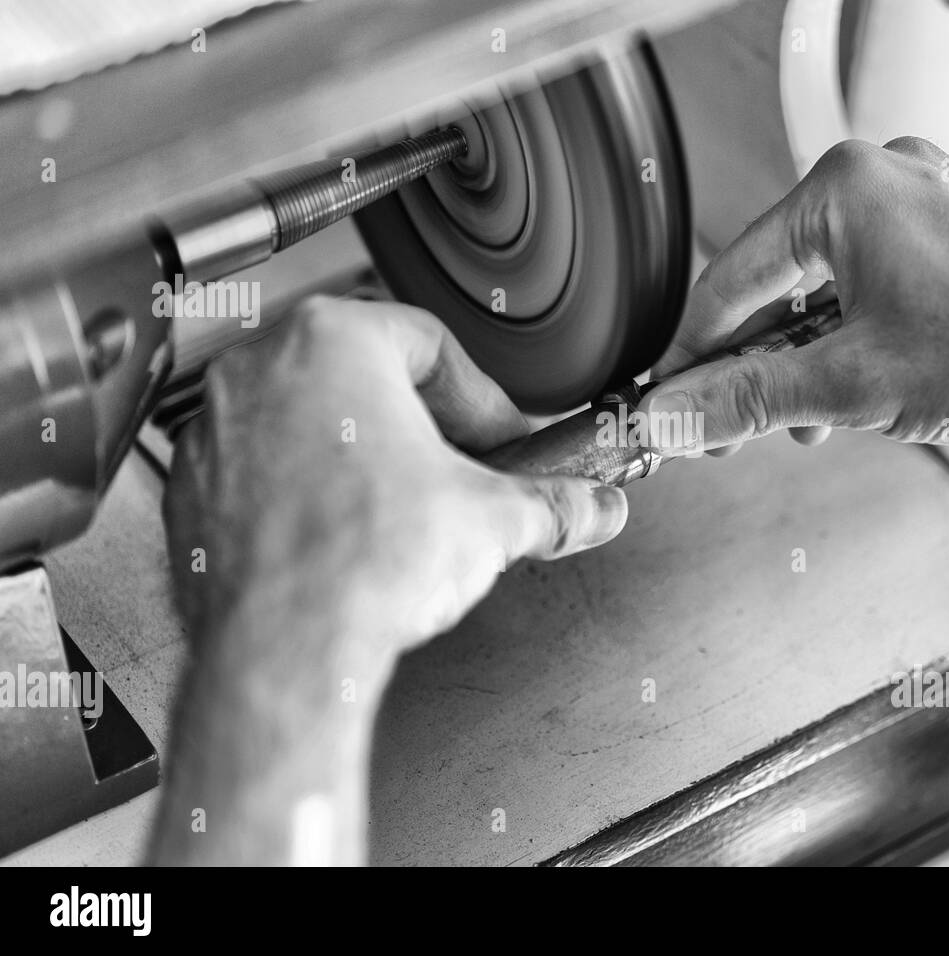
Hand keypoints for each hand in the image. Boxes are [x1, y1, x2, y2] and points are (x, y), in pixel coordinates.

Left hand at [163, 296, 627, 672]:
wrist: (281, 654)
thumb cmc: (366, 568)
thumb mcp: (494, 521)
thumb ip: (555, 504)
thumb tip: (593, 508)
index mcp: (334, 340)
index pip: (433, 348)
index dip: (483, 402)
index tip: (504, 439)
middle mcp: (261, 369)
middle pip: (366, 377)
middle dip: (424, 428)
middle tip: (461, 473)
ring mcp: (214, 429)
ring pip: (310, 421)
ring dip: (363, 458)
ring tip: (406, 513)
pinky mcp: (190, 491)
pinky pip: (264, 471)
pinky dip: (307, 494)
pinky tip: (344, 541)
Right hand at [641, 137, 948, 458]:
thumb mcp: (853, 384)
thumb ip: (749, 399)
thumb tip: (676, 414)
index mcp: (845, 188)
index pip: (730, 279)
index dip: (691, 352)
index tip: (668, 399)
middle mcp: (881, 180)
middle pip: (775, 285)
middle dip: (755, 365)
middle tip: (729, 428)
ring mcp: (919, 207)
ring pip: (822, 293)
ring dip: (804, 363)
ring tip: (804, 424)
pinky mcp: (947, 240)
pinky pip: (868, 293)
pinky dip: (850, 345)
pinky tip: (851, 397)